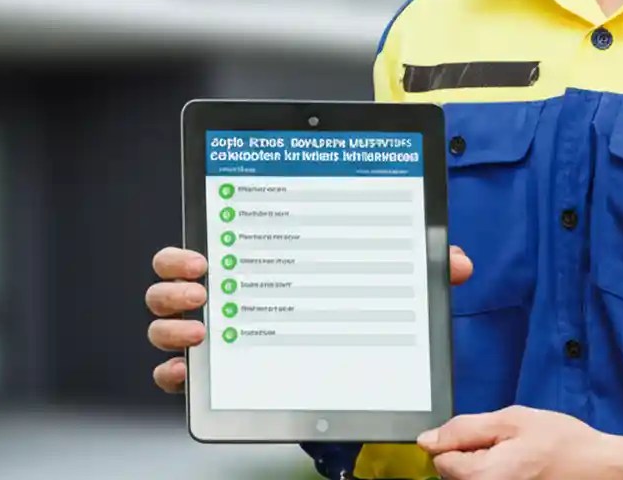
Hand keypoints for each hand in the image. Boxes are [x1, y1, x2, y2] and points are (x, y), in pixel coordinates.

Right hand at [148, 245, 474, 392]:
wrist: (360, 381)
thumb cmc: (363, 317)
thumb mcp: (393, 290)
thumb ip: (422, 269)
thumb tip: (455, 262)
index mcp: (263, 264)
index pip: (209, 241)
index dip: (190, 245)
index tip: (205, 250)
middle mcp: (231, 299)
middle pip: (172, 282)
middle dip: (174, 281)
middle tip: (204, 283)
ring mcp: (220, 340)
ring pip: (167, 325)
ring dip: (171, 323)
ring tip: (200, 327)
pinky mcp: (221, 380)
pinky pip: (178, 378)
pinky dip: (175, 374)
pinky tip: (190, 372)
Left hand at [417, 406, 622, 479]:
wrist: (601, 470)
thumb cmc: (564, 445)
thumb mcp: (512, 420)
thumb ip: (464, 429)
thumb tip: (429, 440)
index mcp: (479, 477)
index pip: (441, 460)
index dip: (464, 442)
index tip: (492, 439)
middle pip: (453, 477)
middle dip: (474, 458)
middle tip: (510, 449)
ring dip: (488, 470)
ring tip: (520, 463)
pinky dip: (501, 478)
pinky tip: (523, 475)